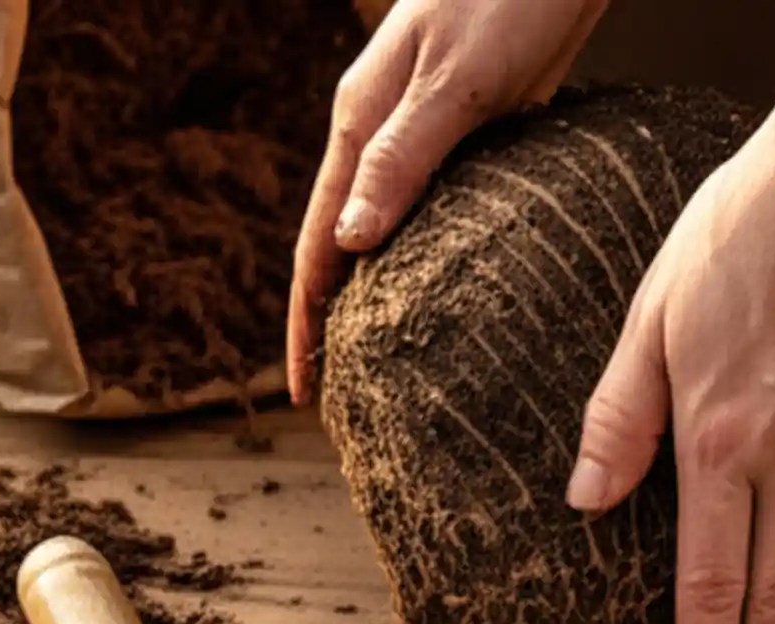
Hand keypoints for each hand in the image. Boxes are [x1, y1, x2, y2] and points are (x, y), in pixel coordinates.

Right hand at [287, 0, 607, 403]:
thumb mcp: (453, 80)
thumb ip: (401, 157)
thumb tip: (348, 242)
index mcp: (361, 125)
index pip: (319, 242)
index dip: (307, 319)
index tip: (304, 386)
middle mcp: (382, 136)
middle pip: (343, 244)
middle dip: (332, 318)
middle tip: (337, 393)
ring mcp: (425, 137)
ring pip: (389, 232)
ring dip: (378, 292)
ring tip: (382, 359)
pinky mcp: (470, 135)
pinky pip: (437, 213)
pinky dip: (428, 258)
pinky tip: (443, 290)